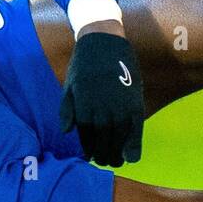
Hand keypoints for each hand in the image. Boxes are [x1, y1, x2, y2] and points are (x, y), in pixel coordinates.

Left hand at [58, 30, 144, 166]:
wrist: (104, 40)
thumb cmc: (84, 63)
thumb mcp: (70, 84)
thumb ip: (67, 109)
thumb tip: (67, 131)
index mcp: (84, 103)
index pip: (86, 134)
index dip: (88, 148)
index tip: (90, 157)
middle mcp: (102, 106)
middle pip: (103, 138)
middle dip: (103, 153)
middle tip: (104, 161)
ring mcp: (120, 103)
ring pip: (119, 135)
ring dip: (117, 151)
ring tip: (116, 160)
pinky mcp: (135, 99)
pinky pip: (136, 126)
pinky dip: (134, 143)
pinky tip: (131, 156)